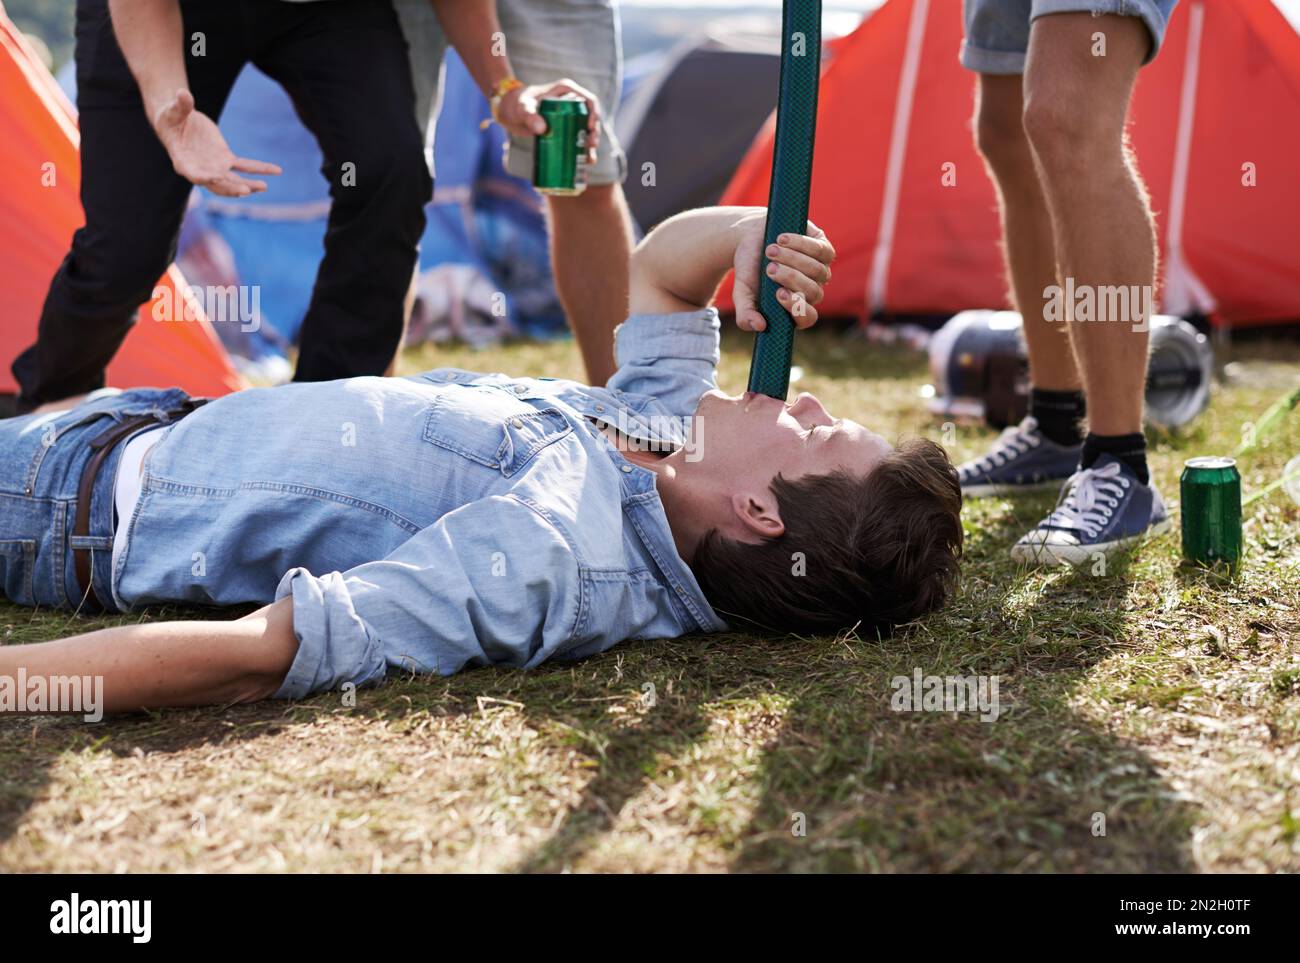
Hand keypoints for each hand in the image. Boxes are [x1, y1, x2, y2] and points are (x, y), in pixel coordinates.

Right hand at [153, 88, 280, 196]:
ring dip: (249, 185)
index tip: (214, 178)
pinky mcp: (226, 160)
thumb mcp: (173, 110)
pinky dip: (260, 169)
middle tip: (245, 190)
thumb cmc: (170, 117)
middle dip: (231, 188)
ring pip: (233, 180)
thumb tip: (182, 93)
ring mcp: (215, 167)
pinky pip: (245, 167)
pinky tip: (276, 170)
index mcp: (183, 162)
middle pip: (217, 184)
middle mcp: (200, 170)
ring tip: (264, 186)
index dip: (204, 177)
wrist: (179, 121)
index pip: (194, 174)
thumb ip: (181, 105)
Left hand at [495, 78, 600, 164]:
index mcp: (566, 91)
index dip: (594, 115)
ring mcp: (569, 116)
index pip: (589, 101)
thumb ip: (529, 115)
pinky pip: (577, 139)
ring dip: (591, 146)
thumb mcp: (522, 108)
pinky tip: (583, 164)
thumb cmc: (515, 104)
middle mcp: (571, 102)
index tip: (590, 129)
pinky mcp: (564, 128)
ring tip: (589, 160)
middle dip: (594, 134)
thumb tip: (542, 129)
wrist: (508, 111)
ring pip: (586, 131)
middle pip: (590, 119)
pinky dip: (581, 151)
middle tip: (590, 147)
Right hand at [732, 214, 835, 331]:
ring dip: (793, 259)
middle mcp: (811, 291)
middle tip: (769, 269)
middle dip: (790, 278)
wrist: (750, 238)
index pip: (807, 317)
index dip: (797, 308)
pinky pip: (821, 251)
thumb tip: (760, 326)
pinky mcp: (823, 248)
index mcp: (795, 307)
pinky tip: (782, 239)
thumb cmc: (749, 270)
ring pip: (817, 270)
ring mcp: (820, 270)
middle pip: (813, 292)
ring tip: (769, 251)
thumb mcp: (742, 293)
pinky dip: (800, 244)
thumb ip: (746, 314)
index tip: (778, 294)